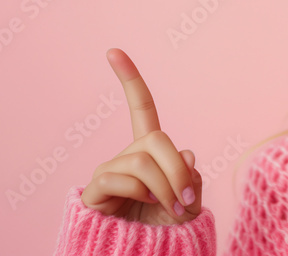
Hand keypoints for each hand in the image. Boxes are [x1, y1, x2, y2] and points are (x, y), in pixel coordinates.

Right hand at [80, 48, 201, 223]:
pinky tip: (145, 205)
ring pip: (143, 161)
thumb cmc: (168, 225)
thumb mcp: (190, 201)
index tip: (112, 51)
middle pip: (156, 138)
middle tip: (186, 198)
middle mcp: (129, 153)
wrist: (148, 251)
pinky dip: (143, 194)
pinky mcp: (96, 188)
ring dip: (165, 187)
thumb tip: (186, 154)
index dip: (128, 79)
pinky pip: (123, 179)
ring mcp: (110, 169)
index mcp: (151, 148)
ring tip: (171, 207)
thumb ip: (192, 176)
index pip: (141, 107)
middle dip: (177, 168)